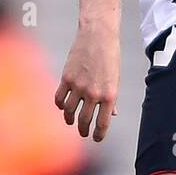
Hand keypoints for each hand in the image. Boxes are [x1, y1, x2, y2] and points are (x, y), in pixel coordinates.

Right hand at [55, 25, 119, 141]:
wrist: (98, 36)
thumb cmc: (110, 56)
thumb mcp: (115, 79)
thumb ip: (112, 98)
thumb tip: (112, 114)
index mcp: (109, 95)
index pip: (102, 123)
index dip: (98, 134)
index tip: (96, 138)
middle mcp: (94, 93)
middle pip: (84, 121)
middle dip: (83, 130)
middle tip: (83, 133)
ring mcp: (78, 86)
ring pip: (69, 112)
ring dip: (70, 119)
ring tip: (71, 121)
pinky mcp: (66, 78)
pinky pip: (60, 98)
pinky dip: (60, 105)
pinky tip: (63, 107)